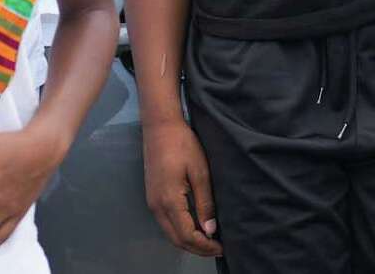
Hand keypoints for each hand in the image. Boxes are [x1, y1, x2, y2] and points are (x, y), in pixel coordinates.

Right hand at [142, 119, 221, 256]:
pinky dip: (180, 231)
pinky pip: (166, 223)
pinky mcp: (152, 197)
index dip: (205, 246)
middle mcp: (156, 206)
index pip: (187, 235)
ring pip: (170, 233)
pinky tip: (195, 226)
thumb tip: (210, 230)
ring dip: (188, 241)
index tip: (222, 247)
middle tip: (217, 247)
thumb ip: (205, 203)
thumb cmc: (183, 145)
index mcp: (169, 201)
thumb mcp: (200, 173)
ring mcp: (151, 202)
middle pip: (176, 239)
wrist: (159, 126)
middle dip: (197, 248)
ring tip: (209, 239)